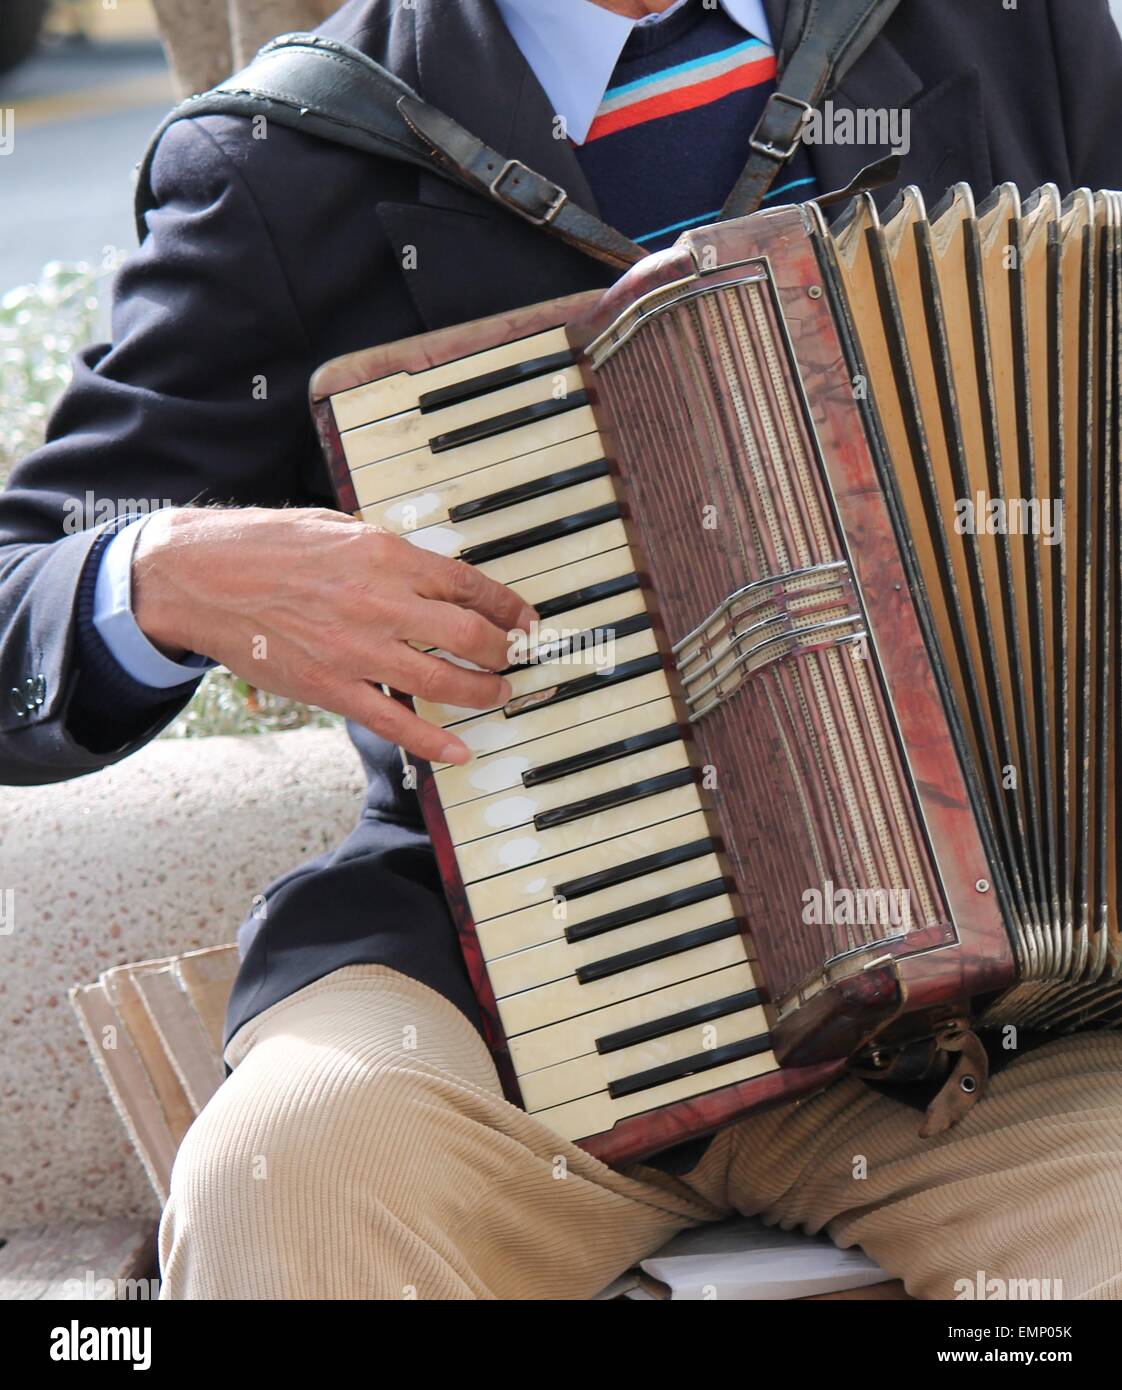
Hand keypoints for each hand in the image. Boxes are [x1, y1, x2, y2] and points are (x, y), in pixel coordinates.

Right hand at [131, 506, 535, 764]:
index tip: (525, 620)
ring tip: (497, 693)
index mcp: (386, 555)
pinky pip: (394, 721)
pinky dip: (433, 740)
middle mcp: (381, 602)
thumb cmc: (266, 545)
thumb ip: (388, 554)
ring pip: (445, 682)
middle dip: (505, 652)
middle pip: (471, 636)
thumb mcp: (338, 528)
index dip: (508, 607)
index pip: (469, 585)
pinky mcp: (331, 688)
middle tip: (514, 659)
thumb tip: (430, 575)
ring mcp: (357, 650)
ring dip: (483, 692)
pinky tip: (459, 749)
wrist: (201, 576)